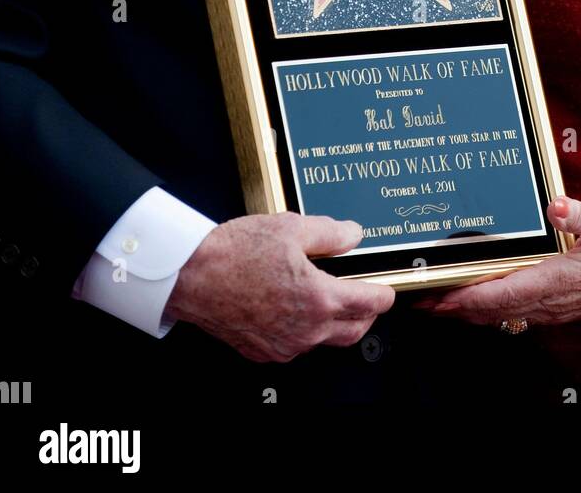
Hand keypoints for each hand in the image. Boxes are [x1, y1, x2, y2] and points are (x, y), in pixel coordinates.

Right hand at [164, 212, 394, 361]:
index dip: (384, 293)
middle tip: (365, 295)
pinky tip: (296, 307)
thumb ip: (331, 234)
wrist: (192, 276)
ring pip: (326, 341)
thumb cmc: (235, 253)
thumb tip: (354, 235)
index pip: (370, 304)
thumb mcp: (292, 228)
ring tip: (329, 296)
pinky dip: (306, 330)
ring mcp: (284, 345)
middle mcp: (306, 330)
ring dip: (336, 323)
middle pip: (354, 330)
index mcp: (319, 298)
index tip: (387, 288)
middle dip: (366, 313)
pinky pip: (297, 346)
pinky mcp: (264, 351)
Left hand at [413, 194, 580, 326]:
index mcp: (560, 279)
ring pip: (502, 314)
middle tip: (422, 299)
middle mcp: (552, 300)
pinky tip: (476, 298)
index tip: (443, 295)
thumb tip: (557, 205)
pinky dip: (490, 308)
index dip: (471, 296)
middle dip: (456, 307)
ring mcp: (554, 307)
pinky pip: (516, 312)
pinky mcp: (556, 306)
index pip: (506, 292)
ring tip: (438, 300)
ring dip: (469, 309)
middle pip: (494, 309)